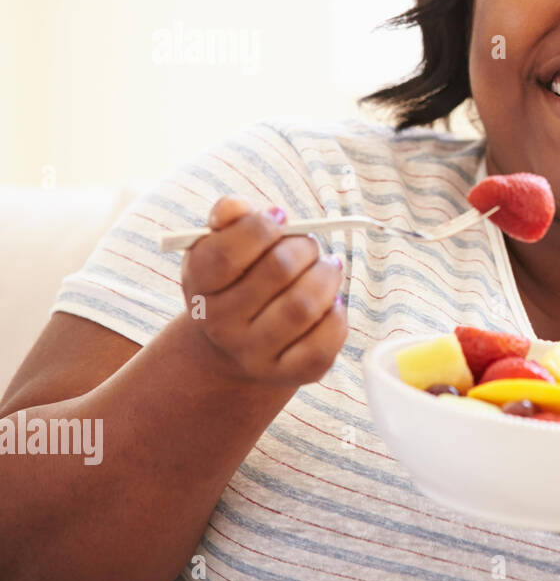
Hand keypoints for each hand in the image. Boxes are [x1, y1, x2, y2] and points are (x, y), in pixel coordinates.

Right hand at [179, 195, 348, 387]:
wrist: (234, 345)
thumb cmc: (235, 280)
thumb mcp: (221, 245)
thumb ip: (228, 219)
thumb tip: (236, 207)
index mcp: (200, 285)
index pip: (226, 255)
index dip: (260, 228)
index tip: (280, 218)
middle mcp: (221, 325)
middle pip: (277, 272)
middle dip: (304, 247)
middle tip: (310, 245)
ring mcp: (255, 353)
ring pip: (305, 305)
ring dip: (327, 276)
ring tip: (328, 268)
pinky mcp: (292, 373)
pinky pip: (326, 338)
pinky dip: (338, 312)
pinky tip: (330, 302)